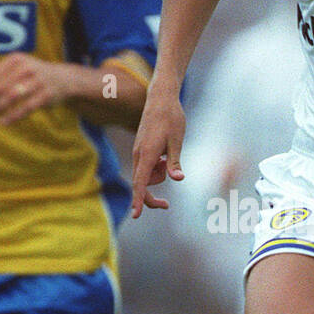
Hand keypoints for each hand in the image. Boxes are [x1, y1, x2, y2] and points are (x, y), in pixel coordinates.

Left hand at [0, 53, 75, 125]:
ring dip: (0, 107)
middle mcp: (27, 67)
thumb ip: (3, 75)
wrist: (64, 78)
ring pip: (12, 96)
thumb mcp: (20, 65)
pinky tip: (4, 122)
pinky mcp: (46, 95)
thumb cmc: (35, 74)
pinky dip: (13, 116)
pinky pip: (26, 107)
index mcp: (17, 59)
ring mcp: (38, 80)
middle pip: (1, 87)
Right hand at [131, 86, 185, 216]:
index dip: (139, 200)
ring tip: (168, 157)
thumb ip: (175, 162)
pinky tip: (164, 153)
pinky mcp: (140, 149)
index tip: (135, 214)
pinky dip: (156, 167)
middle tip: (166, 206)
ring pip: (145, 176)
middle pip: (141, 185)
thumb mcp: (177, 141)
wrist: (161, 99)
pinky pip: (146, 167)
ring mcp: (138, 152)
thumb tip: (178, 178)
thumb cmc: (171, 118)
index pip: (141, 183)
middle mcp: (139, 155)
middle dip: (152, 196)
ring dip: (158, 175)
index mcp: (147, 154)